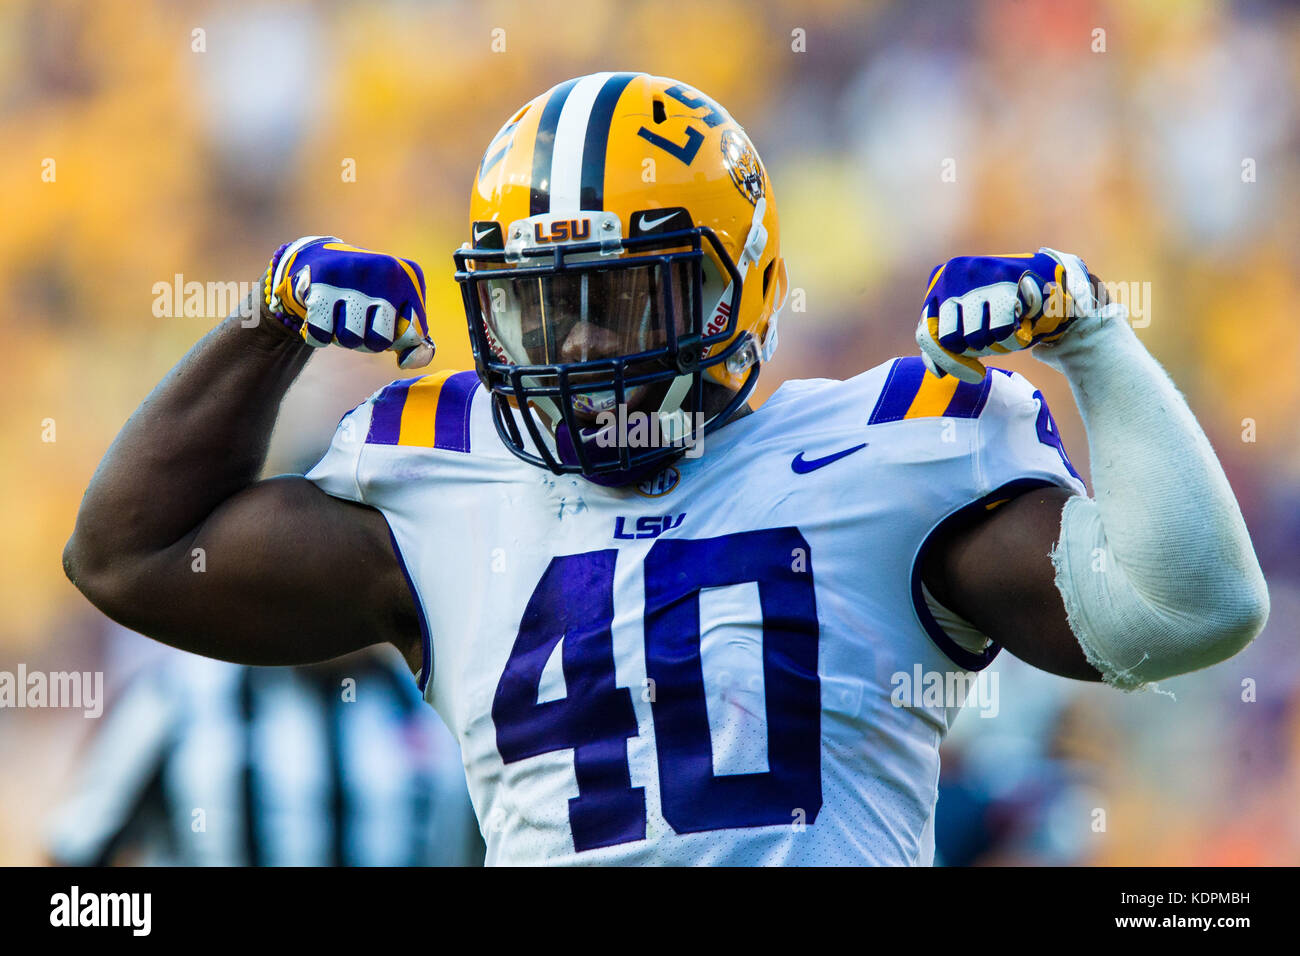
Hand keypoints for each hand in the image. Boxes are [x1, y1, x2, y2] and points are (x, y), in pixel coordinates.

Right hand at [264, 236, 435, 368]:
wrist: (320, 257)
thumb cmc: (367, 294)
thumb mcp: (397, 308)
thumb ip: (411, 338)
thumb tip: (406, 362)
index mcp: (409, 276)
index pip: (412, 334)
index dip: (396, 340)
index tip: (385, 325)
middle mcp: (384, 270)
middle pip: (381, 341)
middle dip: (368, 342)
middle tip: (360, 323)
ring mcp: (352, 273)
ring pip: (351, 339)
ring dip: (343, 338)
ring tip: (341, 316)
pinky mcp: (320, 280)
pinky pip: (321, 334)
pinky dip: (319, 335)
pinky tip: (322, 316)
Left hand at [914, 248, 1095, 381]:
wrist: (1056, 283)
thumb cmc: (1007, 308)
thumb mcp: (970, 322)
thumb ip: (947, 344)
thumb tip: (937, 373)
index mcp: (941, 280)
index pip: (927, 333)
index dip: (946, 361)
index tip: (972, 372)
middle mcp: (955, 272)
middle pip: (951, 340)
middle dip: (975, 349)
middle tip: (994, 339)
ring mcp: (980, 276)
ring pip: (976, 338)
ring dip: (997, 345)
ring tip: (1010, 330)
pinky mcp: (1008, 281)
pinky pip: (1002, 331)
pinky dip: (1014, 339)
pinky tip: (1024, 327)